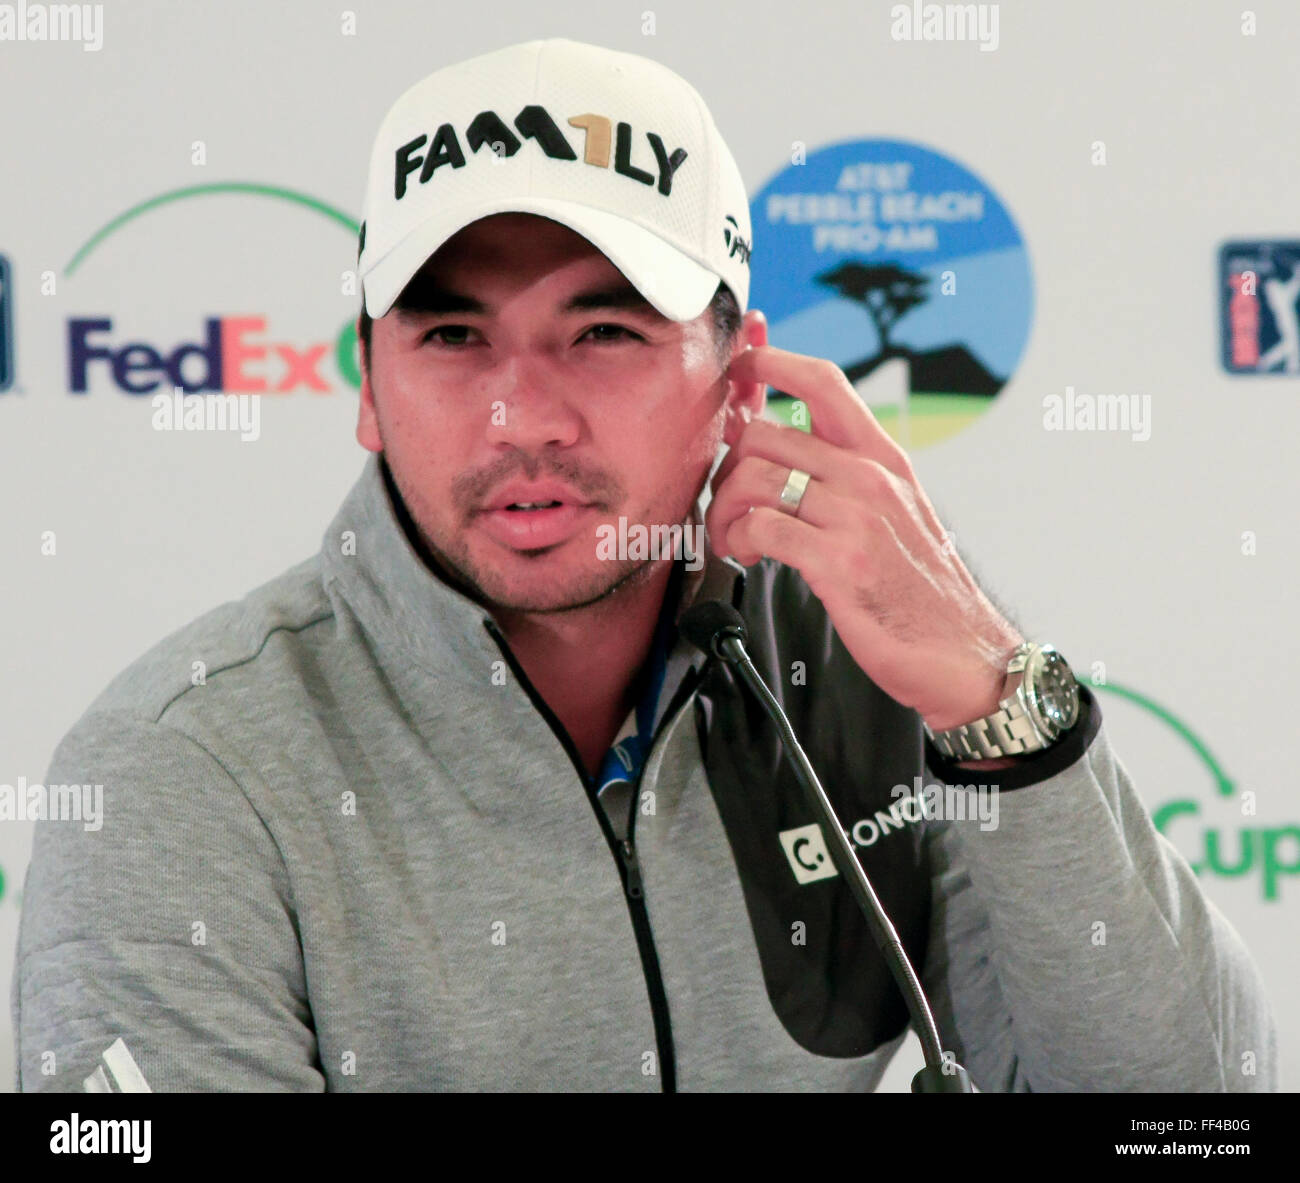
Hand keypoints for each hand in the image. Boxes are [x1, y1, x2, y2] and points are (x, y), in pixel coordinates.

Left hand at [706, 344, 1022, 732]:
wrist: (960, 653)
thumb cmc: (918, 589)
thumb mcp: (893, 513)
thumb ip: (843, 476)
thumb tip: (781, 446)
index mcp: (883, 458)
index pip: (823, 382)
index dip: (771, 362)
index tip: (741, 366)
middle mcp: (869, 477)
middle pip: (764, 434)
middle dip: (726, 471)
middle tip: (727, 505)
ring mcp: (855, 517)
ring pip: (752, 478)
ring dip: (723, 510)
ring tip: (732, 538)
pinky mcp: (837, 562)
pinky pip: (760, 527)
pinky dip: (739, 540)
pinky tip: (748, 555)